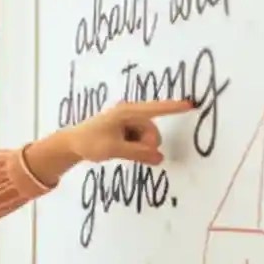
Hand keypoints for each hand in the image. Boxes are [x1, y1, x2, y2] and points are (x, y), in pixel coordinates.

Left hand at [63, 99, 194, 164]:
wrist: (72, 144)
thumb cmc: (90, 142)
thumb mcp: (114, 149)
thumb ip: (138, 153)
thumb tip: (160, 158)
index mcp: (127, 112)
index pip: (155, 109)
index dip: (173, 108)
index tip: (191, 105)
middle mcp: (130, 114)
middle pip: (152, 131)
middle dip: (147, 145)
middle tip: (129, 152)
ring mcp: (128, 122)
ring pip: (147, 138)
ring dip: (140, 148)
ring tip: (120, 150)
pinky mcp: (126, 130)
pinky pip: (140, 140)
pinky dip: (136, 147)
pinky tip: (122, 150)